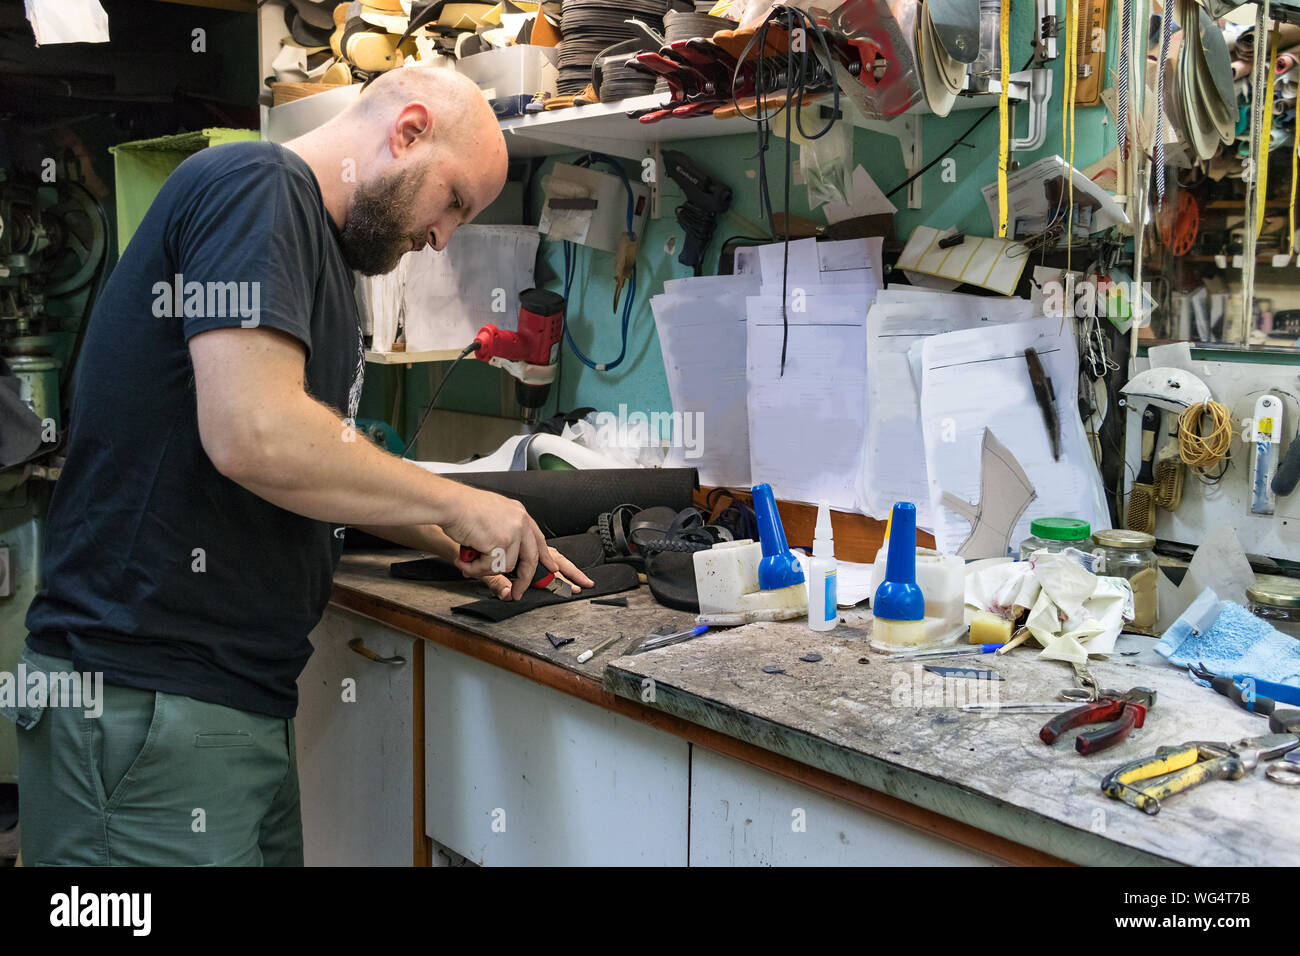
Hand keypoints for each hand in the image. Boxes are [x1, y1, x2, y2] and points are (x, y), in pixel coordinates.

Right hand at [447, 487, 594, 599]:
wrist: (450, 503)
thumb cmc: (462, 509)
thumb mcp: (492, 516)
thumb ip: (503, 532)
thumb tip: (506, 557)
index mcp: (519, 514)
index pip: (538, 539)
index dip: (545, 557)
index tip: (552, 568)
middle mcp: (520, 522)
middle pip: (531, 559)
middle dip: (523, 580)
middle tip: (517, 594)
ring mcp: (513, 532)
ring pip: (506, 566)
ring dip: (484, 568)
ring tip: (467, 560)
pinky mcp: (502, 543)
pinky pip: (491, 567)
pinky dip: (475, 568)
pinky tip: (464, 559)